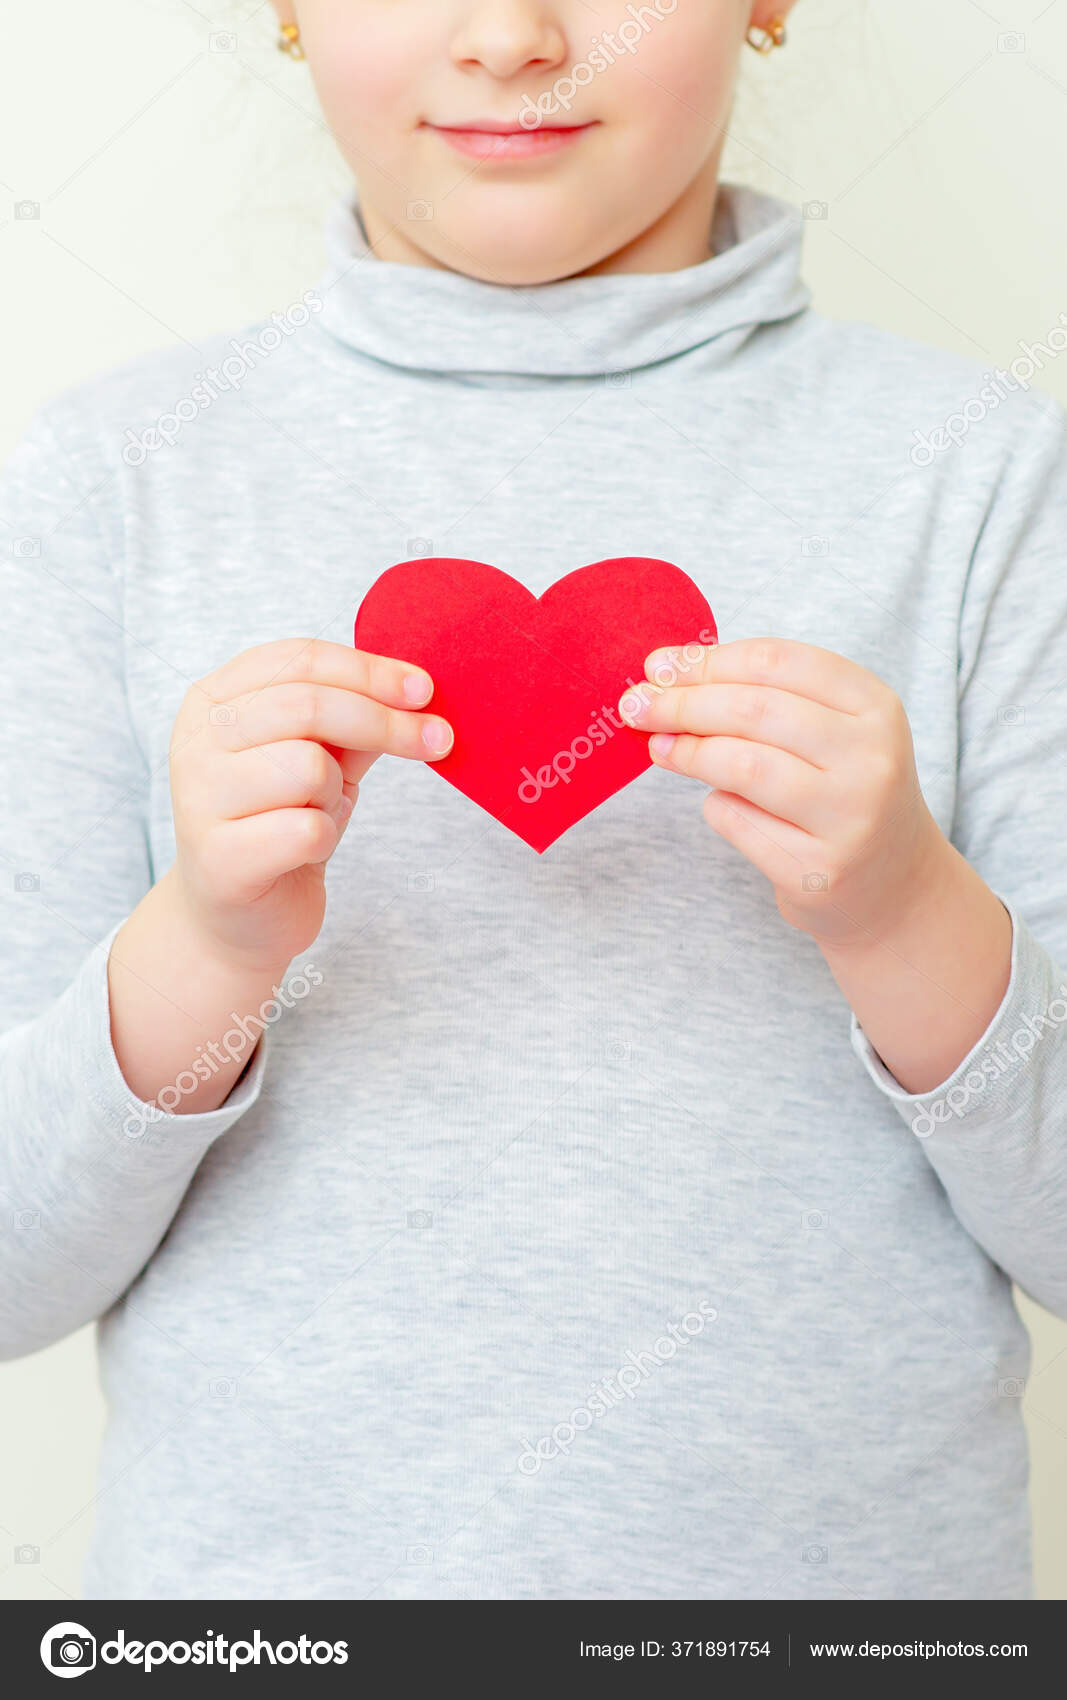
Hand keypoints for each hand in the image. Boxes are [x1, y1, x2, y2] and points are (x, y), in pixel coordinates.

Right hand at [167, 637, 452, 971]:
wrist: (237, 919)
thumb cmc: (278, 825)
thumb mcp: (320, 757)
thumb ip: (353, 718)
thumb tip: (415, 689)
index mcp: (214, 700)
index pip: (299, 659)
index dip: (369, 670)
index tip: (425, 689)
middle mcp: (196, 741)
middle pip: (308, 706)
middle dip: (385, 722)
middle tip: (439, 740)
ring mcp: (199, 799)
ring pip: (308, 766)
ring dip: (335, 792)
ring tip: (318, 812)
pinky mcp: (219, 858)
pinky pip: (307, 829)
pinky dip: (325, 837)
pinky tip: (304, 849)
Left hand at [620, 637, 947, 950]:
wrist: (895, 887)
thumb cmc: (843, 792)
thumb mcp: (831, 731)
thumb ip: (762, 698)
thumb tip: (664, 672)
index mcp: (876, 707)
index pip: (776, 663)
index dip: (707, 661)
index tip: (659, 666)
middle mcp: (871, 759)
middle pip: (753, 712)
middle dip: (682, 704)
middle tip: (636, 706)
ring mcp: (848, 819)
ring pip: (741, 766)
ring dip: (687, 752)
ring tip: (659, 748)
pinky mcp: (816, 871)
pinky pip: (736, 820)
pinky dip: (715, 804)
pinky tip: (723, 802)